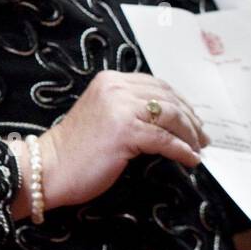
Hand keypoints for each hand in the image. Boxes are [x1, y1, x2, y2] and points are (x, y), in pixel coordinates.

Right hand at [14, 71, 208, 214]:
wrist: (47, 169)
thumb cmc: (76, 150)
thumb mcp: (104, 115)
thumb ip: (130, 107)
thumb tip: (170, 118)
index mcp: (112, 80)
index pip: (158, 85)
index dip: (181, 103)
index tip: (194, 120)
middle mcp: (116, 87)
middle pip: (168, 98)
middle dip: (190, 119)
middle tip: (202, 137)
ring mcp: (120, 108)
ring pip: (171, 116)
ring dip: (190, 134)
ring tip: (198, 149)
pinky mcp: (124, 132)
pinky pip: (164, 139)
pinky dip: (182, 150)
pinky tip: (190, 160)